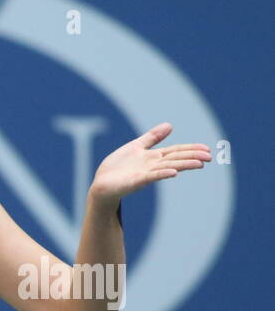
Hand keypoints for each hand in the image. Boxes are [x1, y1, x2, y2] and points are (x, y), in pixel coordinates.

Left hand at [89, 123, 210, 206]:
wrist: (101, 185)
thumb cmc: (116, 168)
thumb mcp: (136, 147)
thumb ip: (152, 137)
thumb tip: (170, 125)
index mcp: (153, 157)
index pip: (176, 151)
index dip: (191, 149)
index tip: (208, 149)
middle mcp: (152, 166)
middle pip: (176, 159)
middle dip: (192, 157)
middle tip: (209, 157)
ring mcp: (144, 174)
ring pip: (168, 167)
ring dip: (183, 165)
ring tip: (199, 164)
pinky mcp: (135, 181)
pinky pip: (150, 177)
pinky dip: (162, 174)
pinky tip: (174, 172)